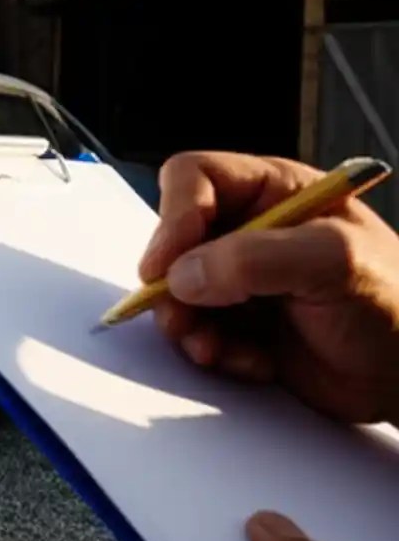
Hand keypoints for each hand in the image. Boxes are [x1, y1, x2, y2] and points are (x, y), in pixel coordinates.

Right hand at [138, 151, 398, 425]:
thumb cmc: (396, 308)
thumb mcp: (336, 263)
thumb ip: (255, 259)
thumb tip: (182, 275)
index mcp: (276, 191)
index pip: (194, 179)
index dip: (172, 218)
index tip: (165, 266)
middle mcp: (250, 228)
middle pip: (173, 238)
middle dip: (173, 284)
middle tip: (184, 318)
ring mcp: (241, 277)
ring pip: (175, 289)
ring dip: (188, 325)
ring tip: (220, 349)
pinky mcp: (237, 321)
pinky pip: (194, 329)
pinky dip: (211, 350)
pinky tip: (251, 361)